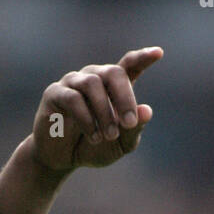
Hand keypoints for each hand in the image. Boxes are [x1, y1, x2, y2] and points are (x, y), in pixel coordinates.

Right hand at [30, 47, 161, 172]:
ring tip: (109, 136)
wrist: (62, 160)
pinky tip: (94, 137)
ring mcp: (73, 82)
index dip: (143, 57)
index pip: (129, 64)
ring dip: (104, 111)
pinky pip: (73, 98)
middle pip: (113, 72)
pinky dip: (86, 119)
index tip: (158, 53)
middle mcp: (94, 77)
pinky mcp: (54, 93)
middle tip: (130, 123)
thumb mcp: (120, 144)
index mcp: (113, 86)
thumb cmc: (94, 147)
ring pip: (92, 84)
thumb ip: (134, 129)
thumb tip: (147, 111)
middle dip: (124, 97)